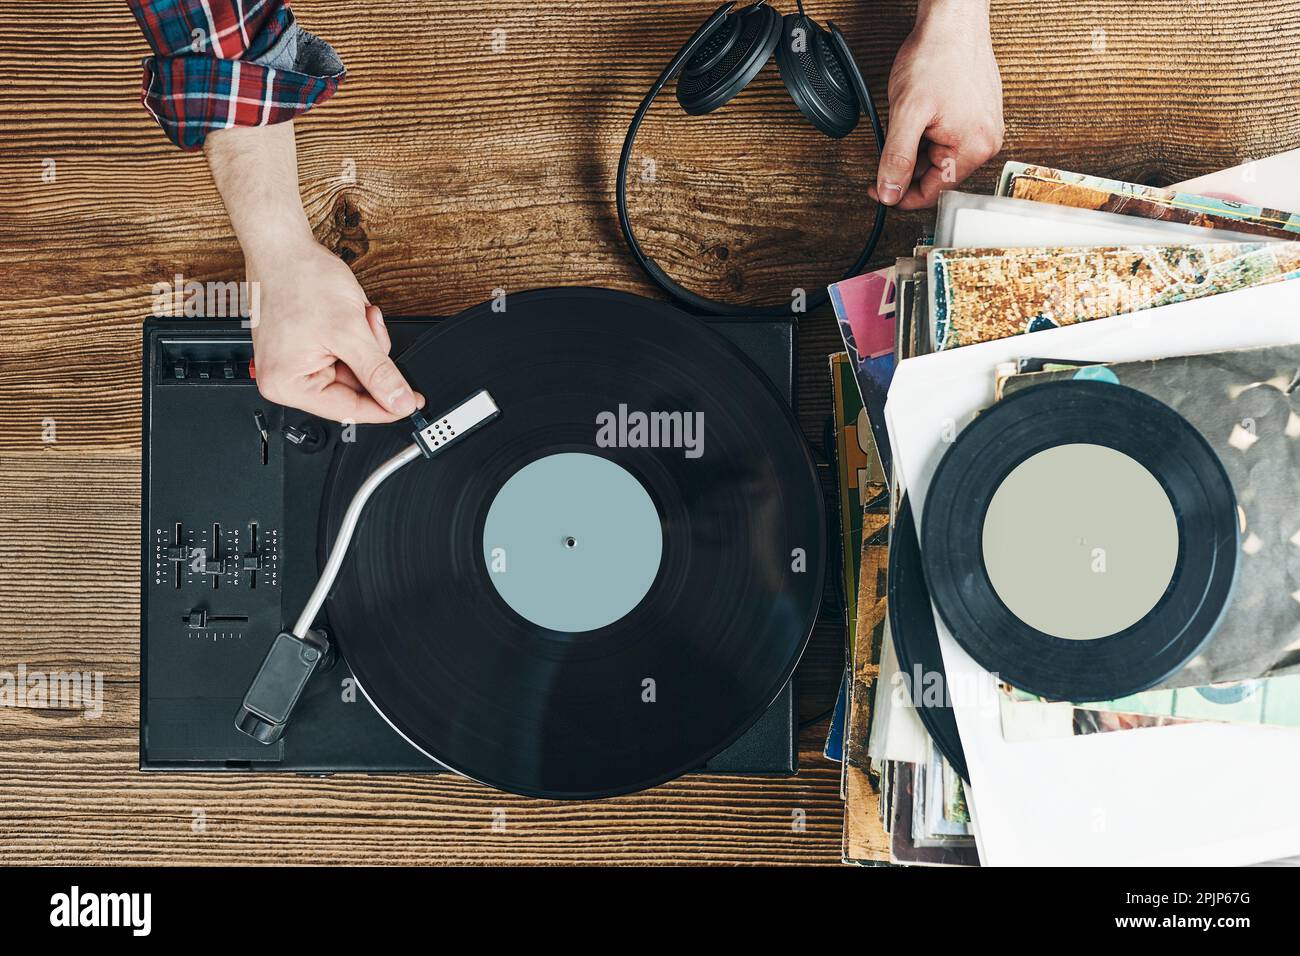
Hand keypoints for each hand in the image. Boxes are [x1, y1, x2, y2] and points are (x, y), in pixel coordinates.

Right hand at [247, 236, 422, 421]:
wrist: (284, 246)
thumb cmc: (300, 279)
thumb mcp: (349, 331)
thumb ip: (378, 372)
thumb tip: (399, 402)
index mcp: (287, 385)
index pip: (348, 410)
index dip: (386, 407)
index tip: (411, 404)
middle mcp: (285, 379)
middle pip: (352, 390)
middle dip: (371, 358)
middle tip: (370, 330)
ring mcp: (295, 364)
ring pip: (353, 370)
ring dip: (366, 343)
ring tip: (357, 316)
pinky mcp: (305, 349)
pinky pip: (344, 355)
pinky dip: (357, 336)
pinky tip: (351, 315)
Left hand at [869, 0, 1003, 210]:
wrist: (952, 20)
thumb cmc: (936, 57)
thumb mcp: (906, 114)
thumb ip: (897, 159)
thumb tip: (890, 194)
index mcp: (973, 149)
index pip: (931, 193)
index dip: (898, 194)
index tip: (877, 190)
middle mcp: (985, 142)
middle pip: (935, 175)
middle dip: (907, 164)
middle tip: (887, 144)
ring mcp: (984, 128)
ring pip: (938, 156)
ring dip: (916, 146)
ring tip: (908, 117)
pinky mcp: (979, 115)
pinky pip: (947, 138)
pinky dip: (927, 133)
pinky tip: (920, 112)